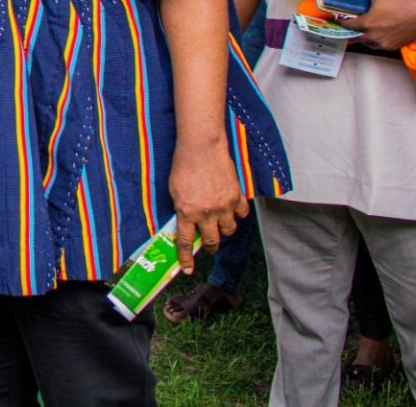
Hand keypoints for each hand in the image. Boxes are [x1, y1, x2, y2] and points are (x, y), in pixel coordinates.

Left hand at [167, 140, 246, 273]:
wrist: (201, 147)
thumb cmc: (183, 166)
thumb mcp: (174, 191)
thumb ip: (180, 209)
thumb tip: (184, 225)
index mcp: (186, 212)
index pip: (186, 243)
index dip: (186, 259)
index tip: (188, 269)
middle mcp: (206, 213)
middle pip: (212, 241)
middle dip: (210, 247)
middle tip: (209, 246)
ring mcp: (223, 206)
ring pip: (229, 231)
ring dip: (224, 230)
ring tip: (219, 223)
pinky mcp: (237, 196)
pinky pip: (241, 215)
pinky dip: (237, 215)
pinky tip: (231, 209)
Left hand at [344, 0, 415, 50]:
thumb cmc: (403, 0)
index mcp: (367, 24)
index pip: (347, 26)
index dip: (342, 21)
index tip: (339, 17)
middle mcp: (374, 37)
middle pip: (355, 37)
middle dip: (351, 31)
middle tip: (349, 23)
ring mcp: (385, 43)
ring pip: (367, 43)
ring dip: (363, 37)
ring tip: (361, 28)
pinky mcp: (395, 46)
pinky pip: (379, 46)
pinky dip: (375, 41)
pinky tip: (376, 33)